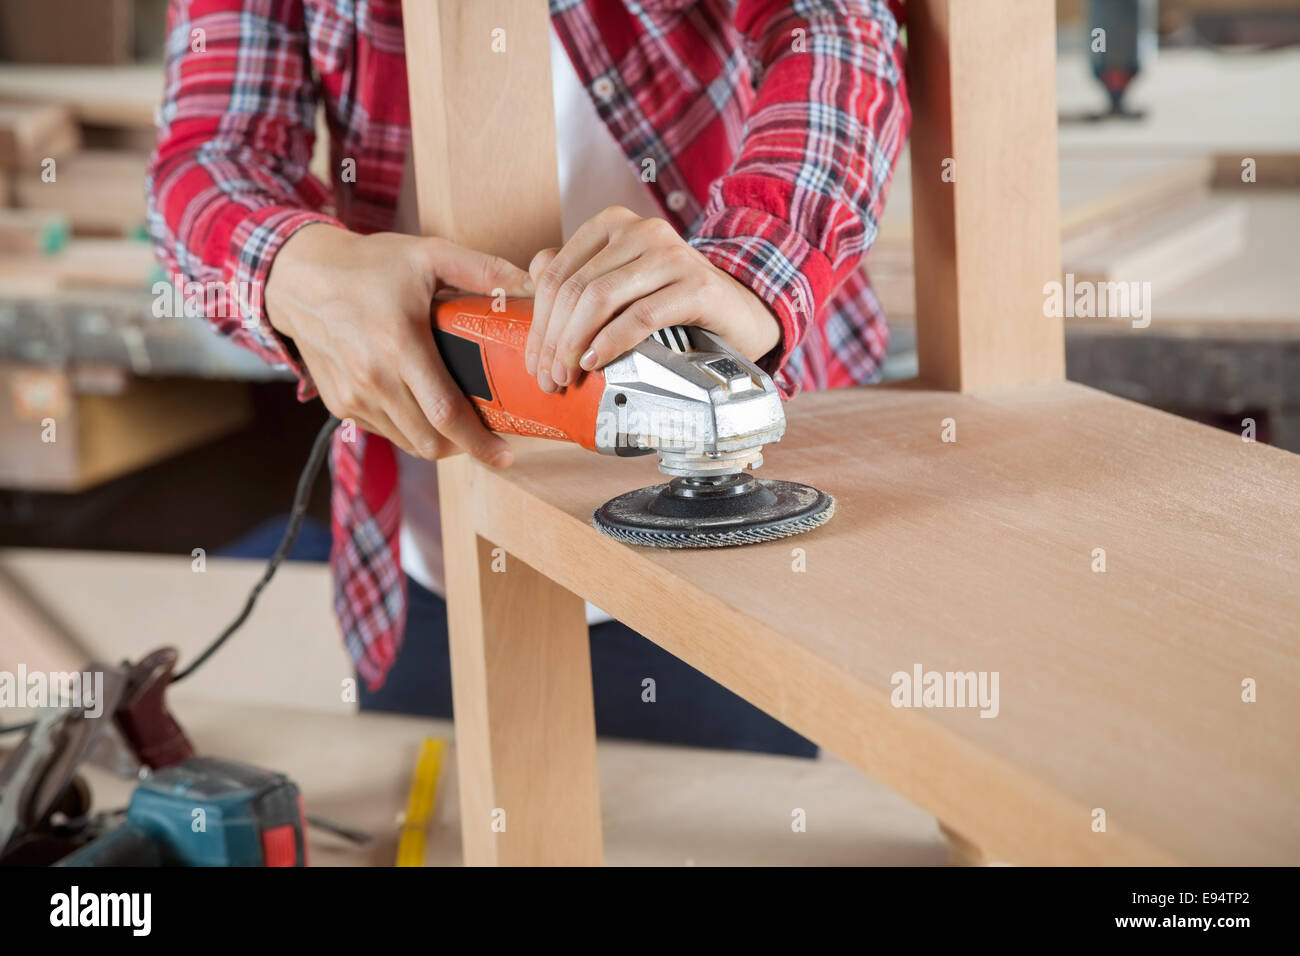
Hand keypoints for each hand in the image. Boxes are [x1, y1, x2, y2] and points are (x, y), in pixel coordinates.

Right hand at [264, 224, 531, 464]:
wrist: (299, 278)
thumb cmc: (370, 264)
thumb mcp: (427, 254)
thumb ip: (482, 269)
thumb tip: (532, 284)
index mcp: (398, 343)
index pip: (445, 413)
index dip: (479, 442)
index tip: (507, 455)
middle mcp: (372, 377)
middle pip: (430, 440)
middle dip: (466, 448)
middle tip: (491, 438)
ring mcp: (353, 395)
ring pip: (409, 442)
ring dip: (440, 442)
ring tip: (460, 422)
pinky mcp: (340, 404)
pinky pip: (386, 432)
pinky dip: (411, 429)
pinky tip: (423, 407)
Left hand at [525, 206, 780, 391]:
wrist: (743, 311)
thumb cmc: (675, 303)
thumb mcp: (623, 284)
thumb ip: (579, 274)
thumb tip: (532, 274)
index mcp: (613, 224)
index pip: (556, 273)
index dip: (538, 322)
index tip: (534, 363)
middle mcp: (641, 230)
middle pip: (574, 288)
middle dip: (553, 340)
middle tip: (548, 379)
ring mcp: (671, 254)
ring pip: (600, 299)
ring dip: (575, 345)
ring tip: (568, 377)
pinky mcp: (696, 286)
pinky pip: (640, 316)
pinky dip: (611, 343)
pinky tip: (596, 363)